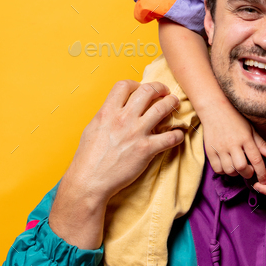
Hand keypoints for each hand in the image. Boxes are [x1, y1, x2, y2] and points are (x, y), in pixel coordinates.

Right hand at [61, 80, 184, 205]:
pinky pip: (170, 137)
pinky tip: (178, 134)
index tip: (141, 88)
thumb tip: (115, 109)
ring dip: (172, 104)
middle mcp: (123, 119)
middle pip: (147, 91)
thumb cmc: (88, 158)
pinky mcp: (146, 149)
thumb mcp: (92, 129)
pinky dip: (178, 134)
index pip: (124, 85)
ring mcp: (136, 133)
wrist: (89, 181)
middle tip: (164, 92)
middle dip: (159, 88)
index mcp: (108, 112)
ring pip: (162, 108)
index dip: (135, 84)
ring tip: (175, 104)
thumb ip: (106, 116)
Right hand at [201, 104, 265, 182]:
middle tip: (250, 171)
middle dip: (248, 174)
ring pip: (229, 170)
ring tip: (238, 167)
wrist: (214, 109)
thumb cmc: (235, 119)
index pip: (256, 160)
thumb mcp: (251, 129)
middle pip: (241, 167)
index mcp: (245, 138)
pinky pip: (217, 168)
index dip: (262, 173)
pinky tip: (227, 165)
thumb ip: (261, 144)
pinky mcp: (209, 150)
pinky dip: (223, 171)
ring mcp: (219, 147)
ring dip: (236, 173)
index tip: (264, 179)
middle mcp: (232, 144)